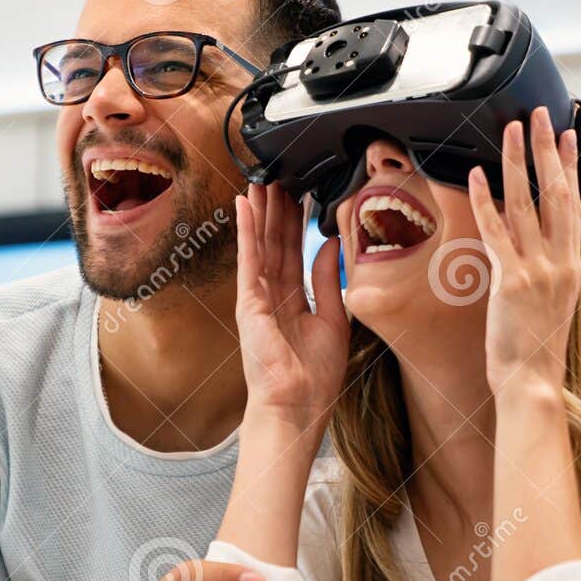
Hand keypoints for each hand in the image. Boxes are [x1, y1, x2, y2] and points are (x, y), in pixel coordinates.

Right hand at [234, 183, 347, 435]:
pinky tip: (245, 205)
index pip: (294, 252)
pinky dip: (246, 231)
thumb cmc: (314, 377)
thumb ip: (329, 281)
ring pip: (260, 244)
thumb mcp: (334, 320)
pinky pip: (249, 259)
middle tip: (280, 174)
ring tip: (260, 179)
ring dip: (260, 211)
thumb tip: (330, 245)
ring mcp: (257, 297)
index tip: (302, 193)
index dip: (297, 223)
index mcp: (294, 301)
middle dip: (277, 209)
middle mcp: (272, 296)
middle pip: (275, 243)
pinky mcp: (248, 302)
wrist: (297, 405)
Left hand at [467, 106, 580, 396]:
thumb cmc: (536, 350)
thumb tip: (535, 247)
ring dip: (518, 162)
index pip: (573, 204)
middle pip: (556, 193)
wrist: (532, 382)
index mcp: (572, 266)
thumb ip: (547, 270)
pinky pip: (496, 232)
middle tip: (541, 116)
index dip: (570, 166)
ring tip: (513, 130)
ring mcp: (537, 270)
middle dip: (548, 150)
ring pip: (527, 204)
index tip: (568, 135)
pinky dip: (485, 201)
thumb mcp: (553, 304)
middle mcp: (560, 262)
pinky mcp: (511, 281)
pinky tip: (478, 175)